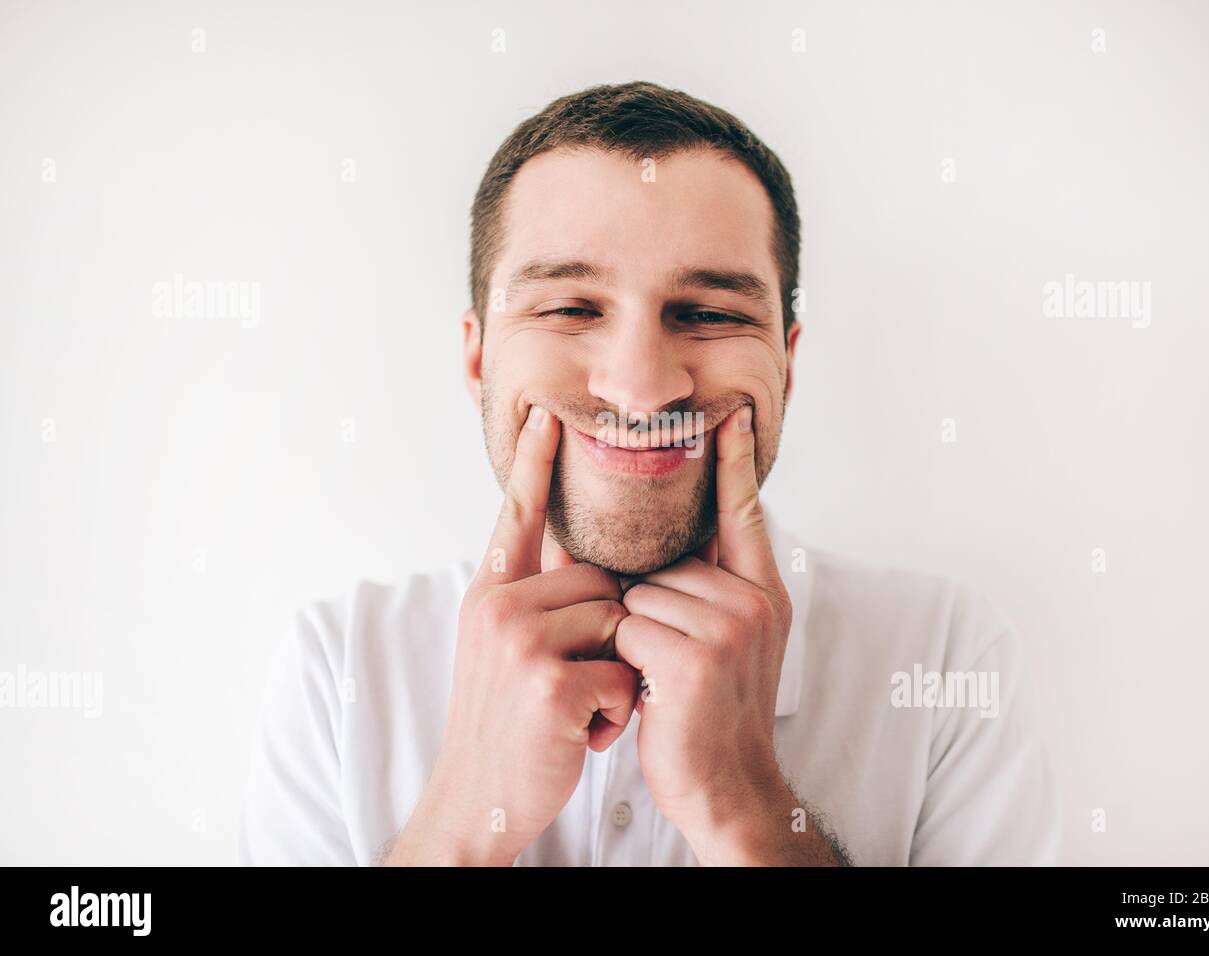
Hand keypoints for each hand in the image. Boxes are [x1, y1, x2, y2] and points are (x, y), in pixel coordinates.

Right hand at [387, 405, 639, 865]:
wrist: (478, 800)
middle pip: (602, 580)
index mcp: (490, 594)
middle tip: (576, 684)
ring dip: (617, 675)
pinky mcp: (550, 682)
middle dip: (609, 635)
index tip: (549, 414)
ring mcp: (521, 642)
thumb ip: (535, 599)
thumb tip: (583, 557)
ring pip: (619, 622)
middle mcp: (499, 606)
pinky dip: (617, 710)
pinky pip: (623, 671)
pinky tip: (583, 734)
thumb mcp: (504, 651)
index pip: (518, 517)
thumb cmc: (509, 724)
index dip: (533, 465)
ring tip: (579, 710)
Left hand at [614, 405, 793, 861]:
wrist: (726, 787)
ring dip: (632, 634)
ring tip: (659, 678)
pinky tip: (650, 691)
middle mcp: (754, 602)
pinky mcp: (695, 658)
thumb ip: (705, 587)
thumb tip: (655, 540)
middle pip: (664, 561)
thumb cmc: (710, 714)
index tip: (729, 412)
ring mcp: (729, 629)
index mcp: (763, 592)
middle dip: (645, 604)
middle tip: (665, 658)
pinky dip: (624, 659)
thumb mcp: (726, 643)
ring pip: (639, 594)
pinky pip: (628, 628)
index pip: (744, 512)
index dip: (733, 462)